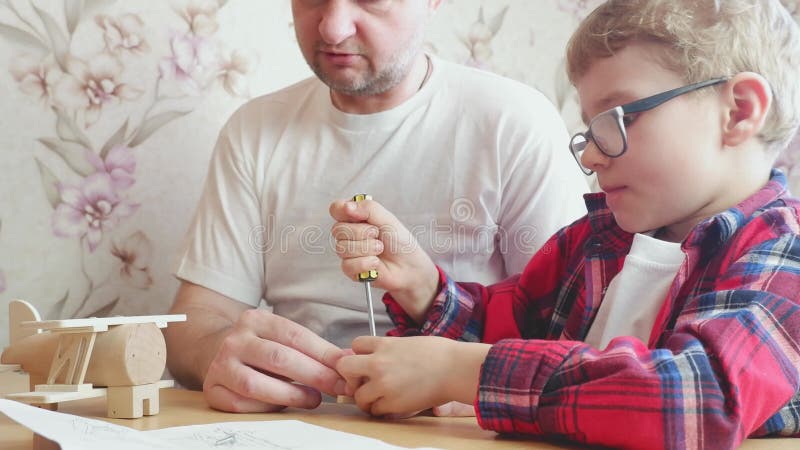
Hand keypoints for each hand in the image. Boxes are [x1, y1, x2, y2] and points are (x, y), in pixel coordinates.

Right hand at [203, 309, 347, 411]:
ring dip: (291, 394)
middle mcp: (235, 340)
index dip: (324, 354)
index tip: (345, 369)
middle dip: (314, 375)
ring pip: (257, 384)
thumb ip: (315, 349)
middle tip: (338, 387)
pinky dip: (267, 407)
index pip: (295, 336)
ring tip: (314, 399)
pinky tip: (284, 405)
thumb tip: (349, 358)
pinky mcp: (213, 390)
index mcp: (255, 319)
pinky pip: (242, 404)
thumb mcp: (284, 338)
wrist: (215, 351)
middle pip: (279, 358)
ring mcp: (221, 365)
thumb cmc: (261, 347)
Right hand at [329, 198, 438, 321]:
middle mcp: (349, 233)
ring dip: (366, 249)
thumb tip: (347, 206)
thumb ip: (368, 209)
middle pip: (338, 230)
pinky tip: (376, 263)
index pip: (336, 209)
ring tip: (380, 249)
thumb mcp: (387, 219)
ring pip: (341, 248)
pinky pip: (347, 265)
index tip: (357, 215)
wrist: (409, 266)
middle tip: (378, 235)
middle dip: (362, 233)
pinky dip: (366, 263)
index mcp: (355, 217)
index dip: (342, 211)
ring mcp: (348, 252)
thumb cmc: (400, 241)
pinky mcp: (350, 269)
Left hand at [335, 336, 490, 416]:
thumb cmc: (440, 354)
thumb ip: (390, 348)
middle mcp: (378, 362)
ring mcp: (383, 383)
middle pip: (344, 367)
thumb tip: (380, 355)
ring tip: (378, 398)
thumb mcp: (409, 341)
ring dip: (365, 398)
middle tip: (362, 382)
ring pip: (357, 395)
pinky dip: (380, 410)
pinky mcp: (392, 402)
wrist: (455, 368)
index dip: (359, 354)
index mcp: (385, 344)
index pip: (355, 344)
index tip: (366, 362)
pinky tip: (391, 404)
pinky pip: (375, 410)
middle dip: (351, 376)